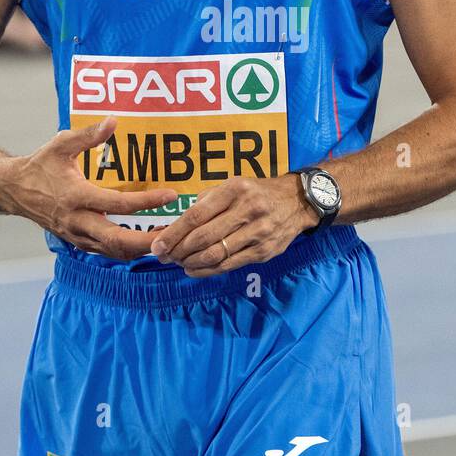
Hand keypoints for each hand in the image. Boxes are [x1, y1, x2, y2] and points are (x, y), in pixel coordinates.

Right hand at [0, 116, 177, 259]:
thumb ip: (88, 135)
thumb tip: (114, 122)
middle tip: (174, 234)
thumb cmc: (39, 166)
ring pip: (113, 251)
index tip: (170, 195)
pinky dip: (127, 250)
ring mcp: (77, 235)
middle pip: (117, 240)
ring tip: (167, 240)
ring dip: (140, 249)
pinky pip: (106, 251)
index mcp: (75, 196)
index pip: (118, 204)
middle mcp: (77, 221)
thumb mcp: (60, 144)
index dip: (146, 201)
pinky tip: (146, 243)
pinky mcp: (77, 241)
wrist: (14, 190)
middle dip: (148, 241)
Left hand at [147, 173, 319, 275]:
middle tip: (163, 257)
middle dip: (178, 250)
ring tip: (178, 263)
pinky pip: (230, 265)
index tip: (157, 245)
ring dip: (190, 262)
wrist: (297, 201)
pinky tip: (194, 270)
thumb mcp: (233, 185)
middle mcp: (247, 210)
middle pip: (203, 237)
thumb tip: (176, 223)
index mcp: (235, 190)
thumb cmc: (257, 192)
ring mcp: (258, 232)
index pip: (196, 215)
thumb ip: (207, 201)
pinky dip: (208, 271)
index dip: (173, 233)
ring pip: (215, 254)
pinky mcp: (264, 251)